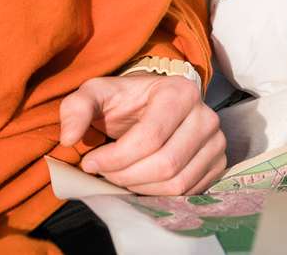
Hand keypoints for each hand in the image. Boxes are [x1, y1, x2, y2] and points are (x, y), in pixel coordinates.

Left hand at [58, 74, 225, 195]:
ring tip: (121, 175)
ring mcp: (216, 142)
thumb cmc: (125, 100)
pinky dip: (158, 194)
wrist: (154, 105)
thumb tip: (69, 137)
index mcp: (179, 92)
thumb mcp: (96, 93)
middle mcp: (206, 116)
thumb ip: (76, 107)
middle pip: (165, 164)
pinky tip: (141, 180)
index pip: (150, 138)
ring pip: (177, 183)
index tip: (91, 161)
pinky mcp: (218, 163)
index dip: (115, 158)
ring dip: (140, 187)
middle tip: (104, 172)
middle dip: (126, 176)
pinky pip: (188, 192)